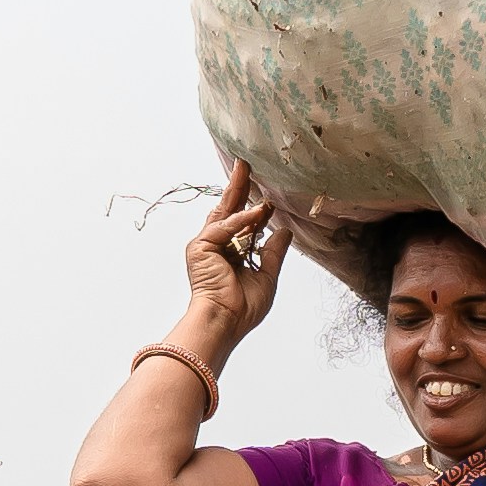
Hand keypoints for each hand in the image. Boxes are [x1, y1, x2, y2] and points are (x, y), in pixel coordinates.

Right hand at [172, 164, 288, 362]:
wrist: (224, 323)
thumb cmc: (242, 309)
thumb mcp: (267, 276)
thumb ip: (274, 253)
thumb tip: (285, 231)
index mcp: (229, 254)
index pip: (242, 224)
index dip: (256, 210)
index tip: (270, 200)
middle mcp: (215, 246)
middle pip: (228, 209)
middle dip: (238, 186)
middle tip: (245, 163)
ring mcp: (206, 245)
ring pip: (224, 211)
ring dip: (236, 189)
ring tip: (245, 167)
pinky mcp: (200, 247)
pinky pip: (224, 226)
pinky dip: (240, 219)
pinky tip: (257, 211)